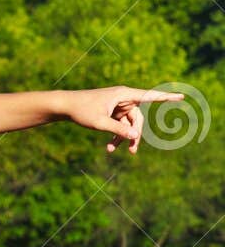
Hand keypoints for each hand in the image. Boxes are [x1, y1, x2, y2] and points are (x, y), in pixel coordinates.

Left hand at [61, 86, 185, 154]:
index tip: (181, 96)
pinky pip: (120, 125)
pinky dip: (116, 135)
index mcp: (124, 95)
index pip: (149, 96)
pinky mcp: (113, 111)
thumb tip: (135, 136)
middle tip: (131, 151)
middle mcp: (124, 98)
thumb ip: (118, 130)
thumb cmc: (81, 111)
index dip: (166, 97)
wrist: (65, 106)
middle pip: (137, 119)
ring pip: (128, 124)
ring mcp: (118, 105)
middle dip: (134, 135)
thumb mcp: (100, 122)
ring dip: (122, 137)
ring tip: (111, 149)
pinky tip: (109, 146)